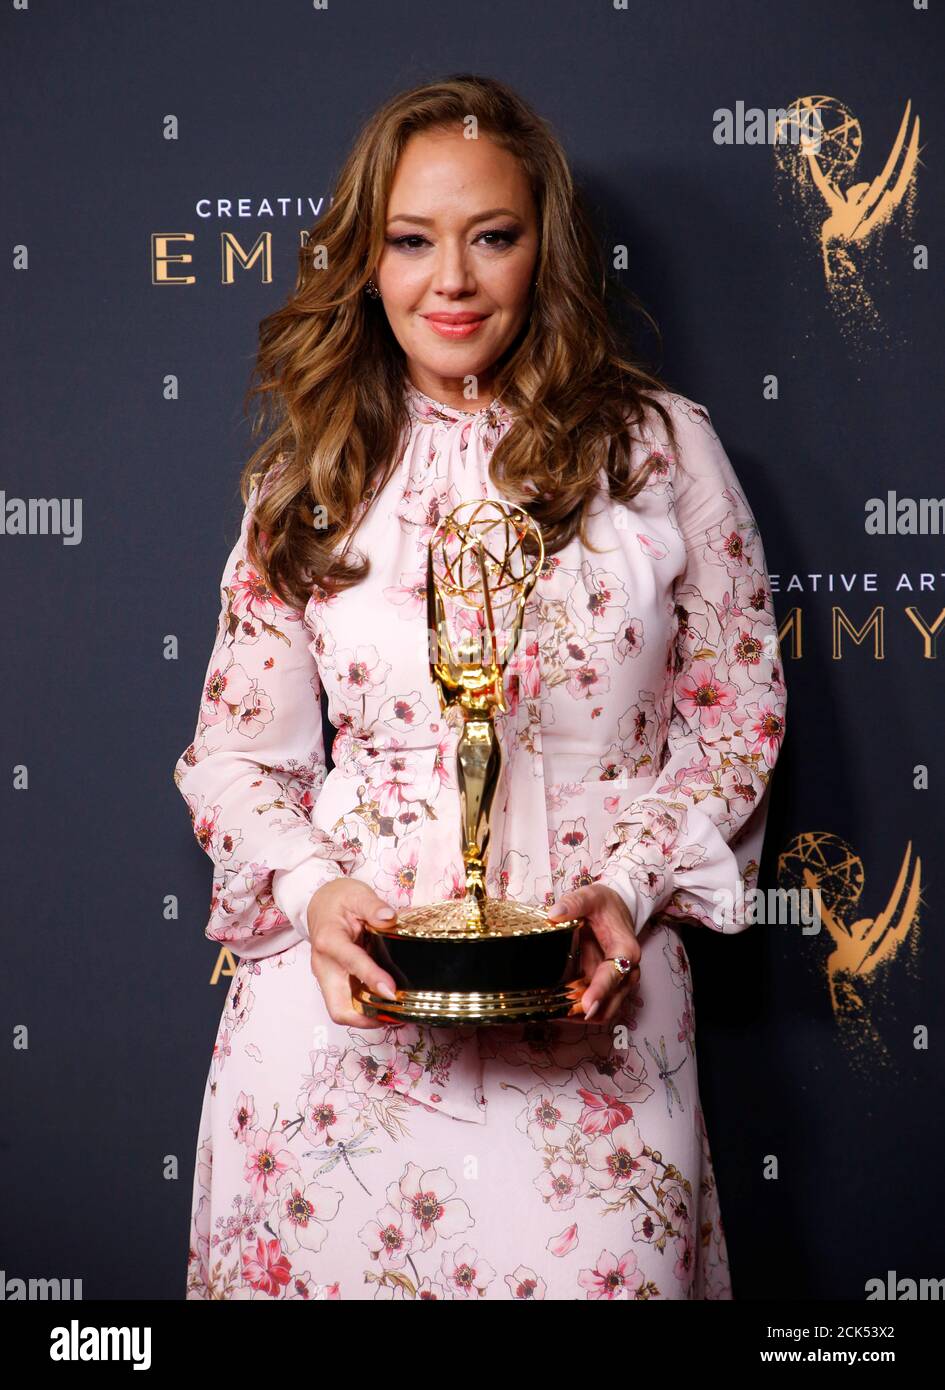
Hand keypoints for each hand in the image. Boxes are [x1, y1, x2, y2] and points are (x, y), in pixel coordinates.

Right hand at [304, 878, 399, 1028]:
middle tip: (395, 1016)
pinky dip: (365, 1010)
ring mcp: (327, 977)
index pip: (352, 964)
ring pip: (342, 1010)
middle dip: (365, 1019)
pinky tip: (386, 1004)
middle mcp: (324, 966)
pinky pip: (348, 1003)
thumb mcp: (357, 894)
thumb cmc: (339, 899)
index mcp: (329, 941)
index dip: (372, 979)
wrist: (320, 902)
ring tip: (395, 1013)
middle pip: (338, 1007)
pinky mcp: (334, 982)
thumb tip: (389, 917)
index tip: (392, 991)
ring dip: (367, 1017)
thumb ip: (373, 906)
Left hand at [547, 884, 640, 1023]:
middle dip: (586, 1011)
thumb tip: (555, 914)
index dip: (600, 991)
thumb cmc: (605, 905)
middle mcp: (626, 972)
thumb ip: (574, 903)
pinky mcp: (604, 988)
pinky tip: (557, 1008)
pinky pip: (594, 1008)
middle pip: (610, 1003)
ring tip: (553, 1012)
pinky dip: (577, 1012)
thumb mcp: (591, 896)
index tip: (587, 1005)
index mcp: (626, 950)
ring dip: (580, 1016)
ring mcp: (616, 983)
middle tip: (557, 1012)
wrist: (615, 910)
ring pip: (602, 1012)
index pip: (614, 975)